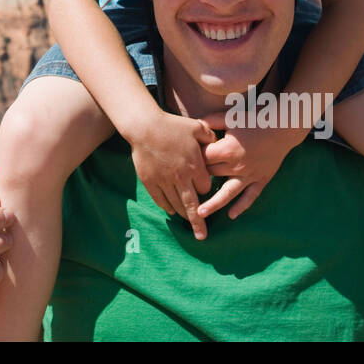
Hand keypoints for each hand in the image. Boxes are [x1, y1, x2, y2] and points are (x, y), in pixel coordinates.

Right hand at [126, 111, 215, 238]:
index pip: (206, 188)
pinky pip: (160, 200)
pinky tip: (171, 212)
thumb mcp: (196, 127)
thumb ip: (210, 137)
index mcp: (195, 166)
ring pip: (176, 204)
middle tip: (202, 237)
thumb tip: (218, 143)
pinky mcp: (150, 182)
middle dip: (198, 223)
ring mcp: (164, 181)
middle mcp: (181, 178)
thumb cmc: (172, 126)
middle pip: (192, 205)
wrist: (144, 127)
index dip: (206, 189)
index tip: (204, 187)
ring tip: (188, 223)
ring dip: (183, 215)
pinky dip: (167, 207)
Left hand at [196, 110, 299, 221]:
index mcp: (227, 150)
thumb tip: (193, 125)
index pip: (203, 159)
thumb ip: (210, 121)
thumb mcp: (230, 117)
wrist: (283, 127)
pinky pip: (250, 197)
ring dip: (213, 204)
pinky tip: (231, 215)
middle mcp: (237, 166)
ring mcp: (250, 175)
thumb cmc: (254, 120)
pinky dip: (241, 207)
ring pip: (227, 193)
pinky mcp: (261, 180)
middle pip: (211, 175)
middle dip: (198, 179)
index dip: (193, 158)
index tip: (185, 158)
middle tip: (185, 185)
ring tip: (200, 215)